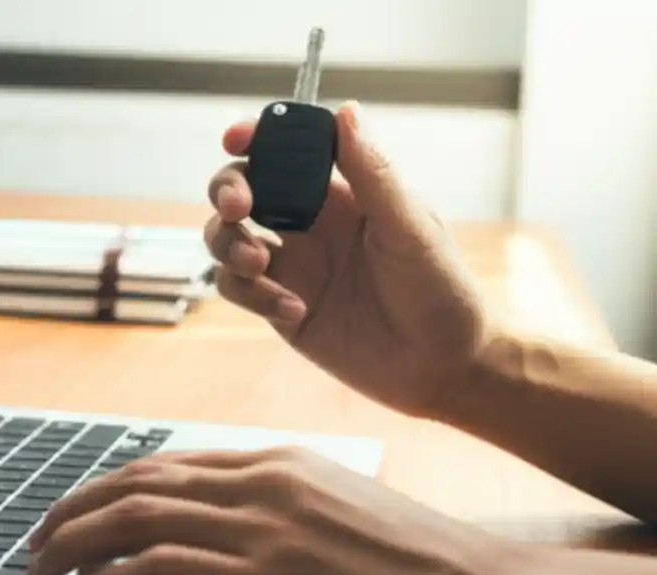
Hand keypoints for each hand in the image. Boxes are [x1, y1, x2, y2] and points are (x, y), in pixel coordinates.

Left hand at [26, 448, 523, 574]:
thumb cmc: (423, 573)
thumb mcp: (339, 519)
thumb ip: (276, 520)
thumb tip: (216, 551)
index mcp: (279, 463)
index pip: (167, 463)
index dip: (107, 486)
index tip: (74, 510)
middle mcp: (262, 482)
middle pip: (137, 481)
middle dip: (73, 509)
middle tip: (38, 539)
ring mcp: (263, 525)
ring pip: (134, 517)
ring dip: (72, 544)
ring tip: (39, 570)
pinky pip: (156, 569)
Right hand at [206, 102, 489, 417]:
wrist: (443, 368)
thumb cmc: (442, 291)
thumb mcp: (411, 228)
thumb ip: (373, 174)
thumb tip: (346, 112)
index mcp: (341, 194)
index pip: (288, 150)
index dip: (256, 137)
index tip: (238, 139)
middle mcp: (309, 224)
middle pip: (243, 187)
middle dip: (228, 189)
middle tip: (239, 208)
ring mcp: (291, 266)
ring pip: (226, 236)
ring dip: (228, 243)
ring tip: (260, 264)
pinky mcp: (278, 308)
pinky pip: (238, 288)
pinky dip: (253, 294)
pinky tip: (295, 310)